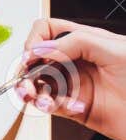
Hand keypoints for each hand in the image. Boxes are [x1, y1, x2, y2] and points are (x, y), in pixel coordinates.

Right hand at [14, 18, 125, 139]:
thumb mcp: (113, 49)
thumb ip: (75, 42)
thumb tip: (41, 48)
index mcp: (83, 40)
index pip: (46, 31)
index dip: (35, 40)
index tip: (33, 55)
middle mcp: (75, 61)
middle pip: (36, 59)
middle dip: (26, 69)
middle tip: (27, 82)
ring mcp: (73, 84)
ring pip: (38, 84)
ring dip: (33, 92)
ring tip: (38, 99)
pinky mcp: (74, 108)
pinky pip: (51, 105)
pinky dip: (52, 107)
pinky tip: (67, 106)